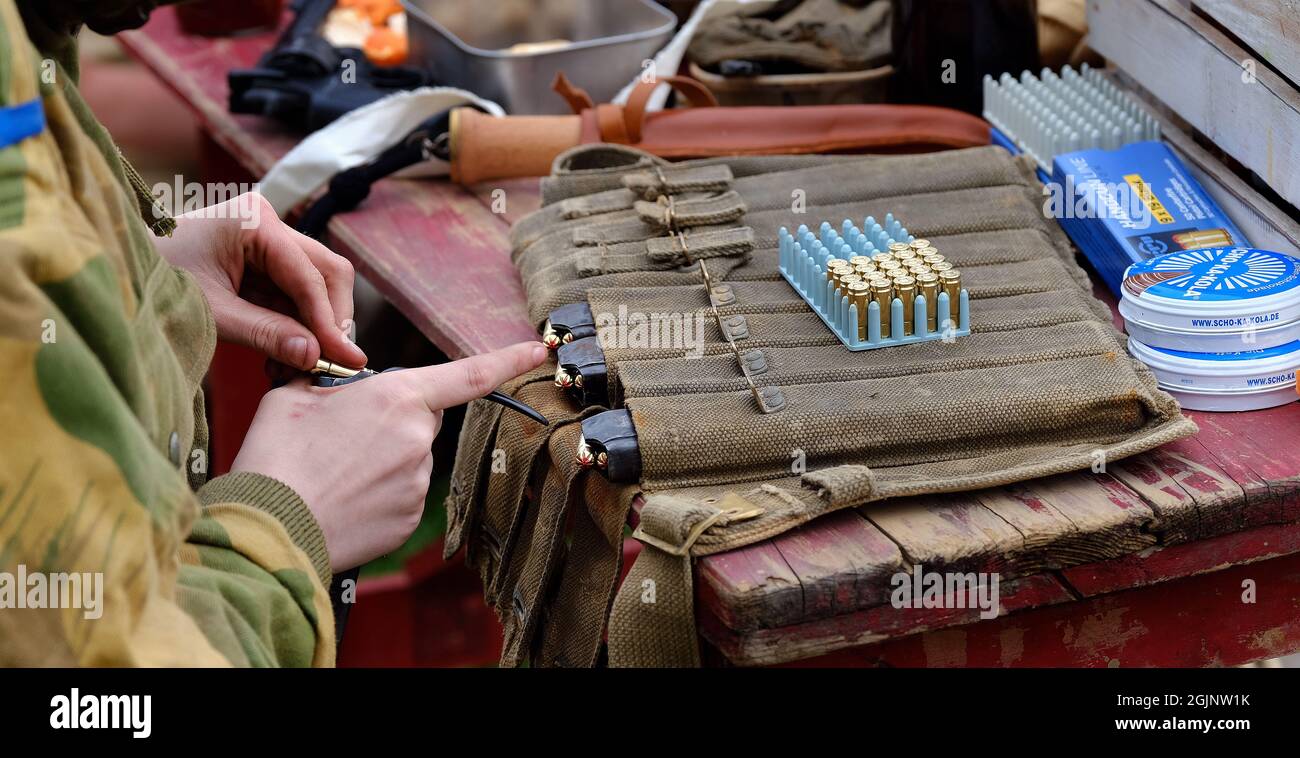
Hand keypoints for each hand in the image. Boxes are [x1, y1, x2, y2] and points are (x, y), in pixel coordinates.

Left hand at [155, 192, 366, 369]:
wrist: (115, 273)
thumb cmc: (153, 283)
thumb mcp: (212, 314)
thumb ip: (266, 334)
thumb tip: (314, 357)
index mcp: (255, 223)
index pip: (310, 276)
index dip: (330, 322)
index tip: (345, 360)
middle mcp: (267, 225)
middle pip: (325, 273)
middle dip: (331, 321)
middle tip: (331, 364)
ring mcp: (265, 243)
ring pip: (314, 288)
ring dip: (312, 329)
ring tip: (294, 368)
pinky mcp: (259, 264)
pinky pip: (292, 298)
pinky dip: (293, 328)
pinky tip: (281, 358)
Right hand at [231, 342, 548, 570]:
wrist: (267, 528)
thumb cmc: (276, 457)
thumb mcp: (294, 396)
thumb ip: (332, 383)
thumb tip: (340, 388)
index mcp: (397, 398)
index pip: (468, 374)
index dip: (507, 359)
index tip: (539, 349)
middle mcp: (418, 439)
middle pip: (423, 418)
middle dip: (395, 420)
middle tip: (342, 436)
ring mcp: (418, 484)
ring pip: (410, 460)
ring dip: (383, 461)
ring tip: (332, 473)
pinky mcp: (409, 520)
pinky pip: (402, 496)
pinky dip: (380, 495)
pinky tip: (344, 499)